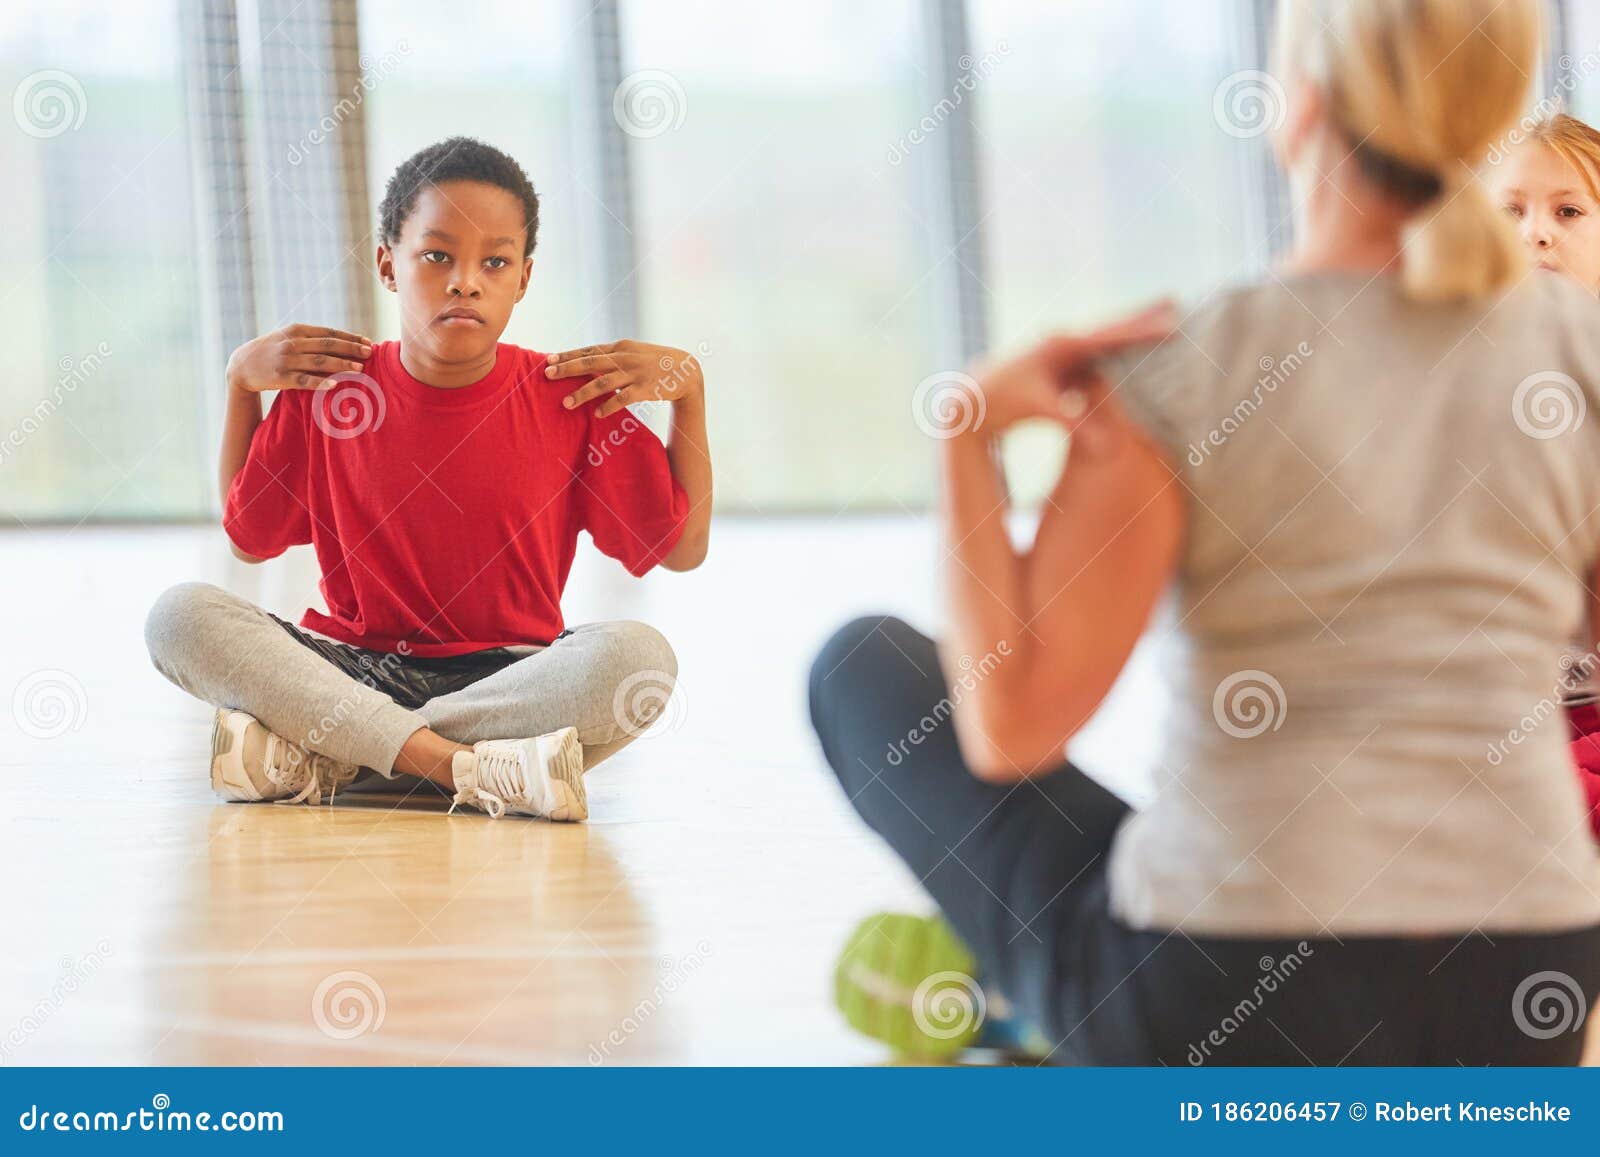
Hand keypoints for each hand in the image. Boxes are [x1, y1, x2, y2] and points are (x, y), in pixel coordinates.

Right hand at [226, 324, 373, 393]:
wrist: (242, 365)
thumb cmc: (273, 351)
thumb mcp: (290, 338)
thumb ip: (313, 339)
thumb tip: (344, 343)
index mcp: (297, 330)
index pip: (329, 332)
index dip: (349, 337)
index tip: (368, 342)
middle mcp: (292, 343)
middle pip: (327, 345)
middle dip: (351, 348)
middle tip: (370, 353)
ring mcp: (286, 360)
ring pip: (319, 362)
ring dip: (342, 365)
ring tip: (360, 368)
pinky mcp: (281, 377)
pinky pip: (304, 380)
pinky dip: (320, 383)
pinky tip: (335, 385)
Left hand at [544, 340, 704, 418]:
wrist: (687, 371)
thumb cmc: (656, 363)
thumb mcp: (635, 353)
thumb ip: (614, 356)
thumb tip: (588, 362)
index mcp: (621, 347)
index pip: (589, 350)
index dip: (568, 355)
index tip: (548, 360)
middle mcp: (626, 357)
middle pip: (591, 362)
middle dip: (567, 369)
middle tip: (547, 375)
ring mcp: (636, 373)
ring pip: (603, 382)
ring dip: (583, 392)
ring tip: (566, 403)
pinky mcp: (646, 388)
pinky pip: (623, 398)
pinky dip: (609, 406)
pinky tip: (597, 413)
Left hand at [951, 301, 1175, 444]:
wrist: (969, 401)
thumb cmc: (1000, 403)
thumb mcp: (1039, 410)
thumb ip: (1074, 424)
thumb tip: (1108, 448)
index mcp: (1060, 345)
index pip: (1109, 335)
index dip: (1140, 329)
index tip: (1171, 322)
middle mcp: (1061, 342)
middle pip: (1109, 328)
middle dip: (1141, 316)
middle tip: (1173, 299)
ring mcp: (1058, 353)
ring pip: (1102, 342)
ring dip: (1129, 332)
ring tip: (1160, 318)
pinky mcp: (1056, 367)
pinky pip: (1092, 358)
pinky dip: (1113, 354)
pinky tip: (1126, 355)